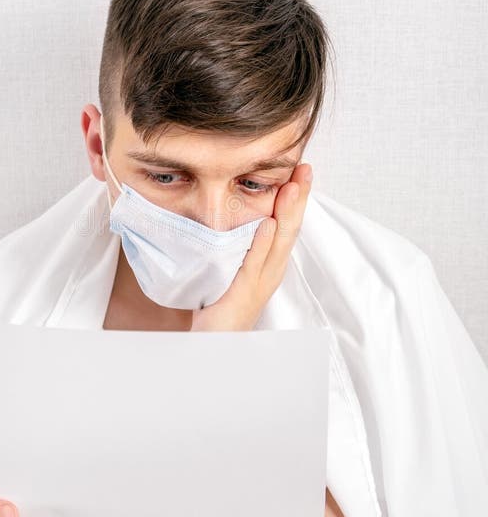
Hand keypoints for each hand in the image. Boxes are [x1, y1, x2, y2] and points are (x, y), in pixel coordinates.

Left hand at [191, 163, 312, 330]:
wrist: (211, 347)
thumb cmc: (219, 308)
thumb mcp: (231, 268)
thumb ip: (239, 246)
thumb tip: (243, 216)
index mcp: (269, 266)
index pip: (286, 225)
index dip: (295, 199)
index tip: (300, 170)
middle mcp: (270, 273)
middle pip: (289, 230)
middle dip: (298, 199)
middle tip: (304, 169)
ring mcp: (259, 285)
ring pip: (278, 243)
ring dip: (286, 213)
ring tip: (293, 186)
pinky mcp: (243, 296)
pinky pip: (254, 265)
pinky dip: (263, 244)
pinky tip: (269, 224)